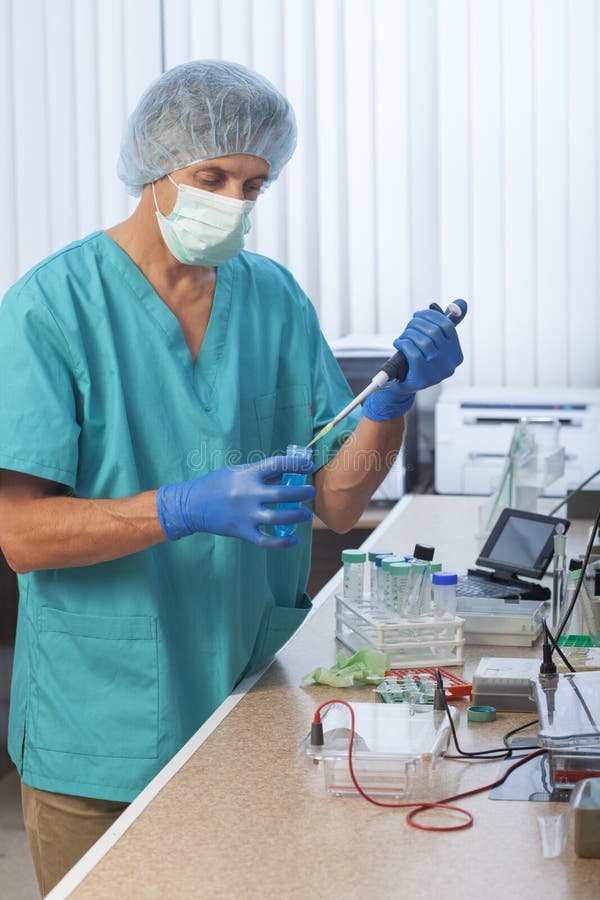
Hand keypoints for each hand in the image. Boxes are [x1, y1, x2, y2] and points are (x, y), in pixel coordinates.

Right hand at [156, 455, 315, 547]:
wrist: (191, 506)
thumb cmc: (216, 485)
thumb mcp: (237, 472)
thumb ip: (261, 473)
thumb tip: (289, 473)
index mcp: (247, 474)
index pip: (278, 464)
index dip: (297, 464)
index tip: (309, 465)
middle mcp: (248, 494)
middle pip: (284, 493)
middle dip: (302, 492)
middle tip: (310, 492)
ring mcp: (246, 515)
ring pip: (279, 517)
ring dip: (297, 516)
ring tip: (305, 514)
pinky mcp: (243, 532)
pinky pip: (267, 540)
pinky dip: (283, 542)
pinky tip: (294, 540)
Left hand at [362, 300, 466, 421]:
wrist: (403, 385)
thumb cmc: (419, 360)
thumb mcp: (434, 344)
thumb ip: (447, 324)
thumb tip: (461, 302)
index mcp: (456, 355)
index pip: (447, 326)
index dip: (431, 315)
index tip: (419, 314)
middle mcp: (449, 364)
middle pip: (434, 332)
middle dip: (417, 324)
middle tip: (409, 325)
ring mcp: (437, 372)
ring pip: (423, 341)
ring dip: (409, 333)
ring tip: (403, 336)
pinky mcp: (422, 377)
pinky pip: (413, 352)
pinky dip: (403, 343)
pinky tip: (399, 343)